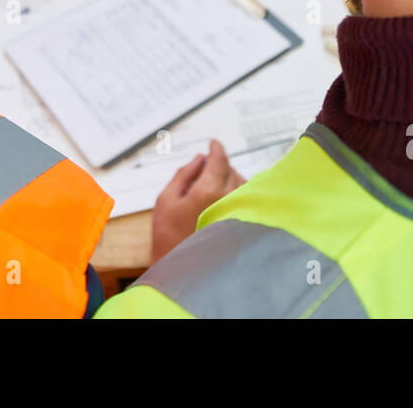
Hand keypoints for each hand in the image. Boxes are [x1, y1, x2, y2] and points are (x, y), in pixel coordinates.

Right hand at [150, 140, 245, 264]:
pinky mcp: (242, 224)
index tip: (213, 144)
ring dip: (230, 179)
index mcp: (208, 191)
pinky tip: (224, 201)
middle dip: (219, 165)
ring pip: (241, 183)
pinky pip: (246, 199)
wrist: (180, 270)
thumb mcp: (166, 199)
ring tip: (213, 187)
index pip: (219, 160)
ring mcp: (238, 212)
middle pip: (230, 169)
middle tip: (206, 170)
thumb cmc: (169, 237)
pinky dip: (237, 193)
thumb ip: (183, 174)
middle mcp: (229, 199)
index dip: (216, 149)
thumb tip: (199, 159)